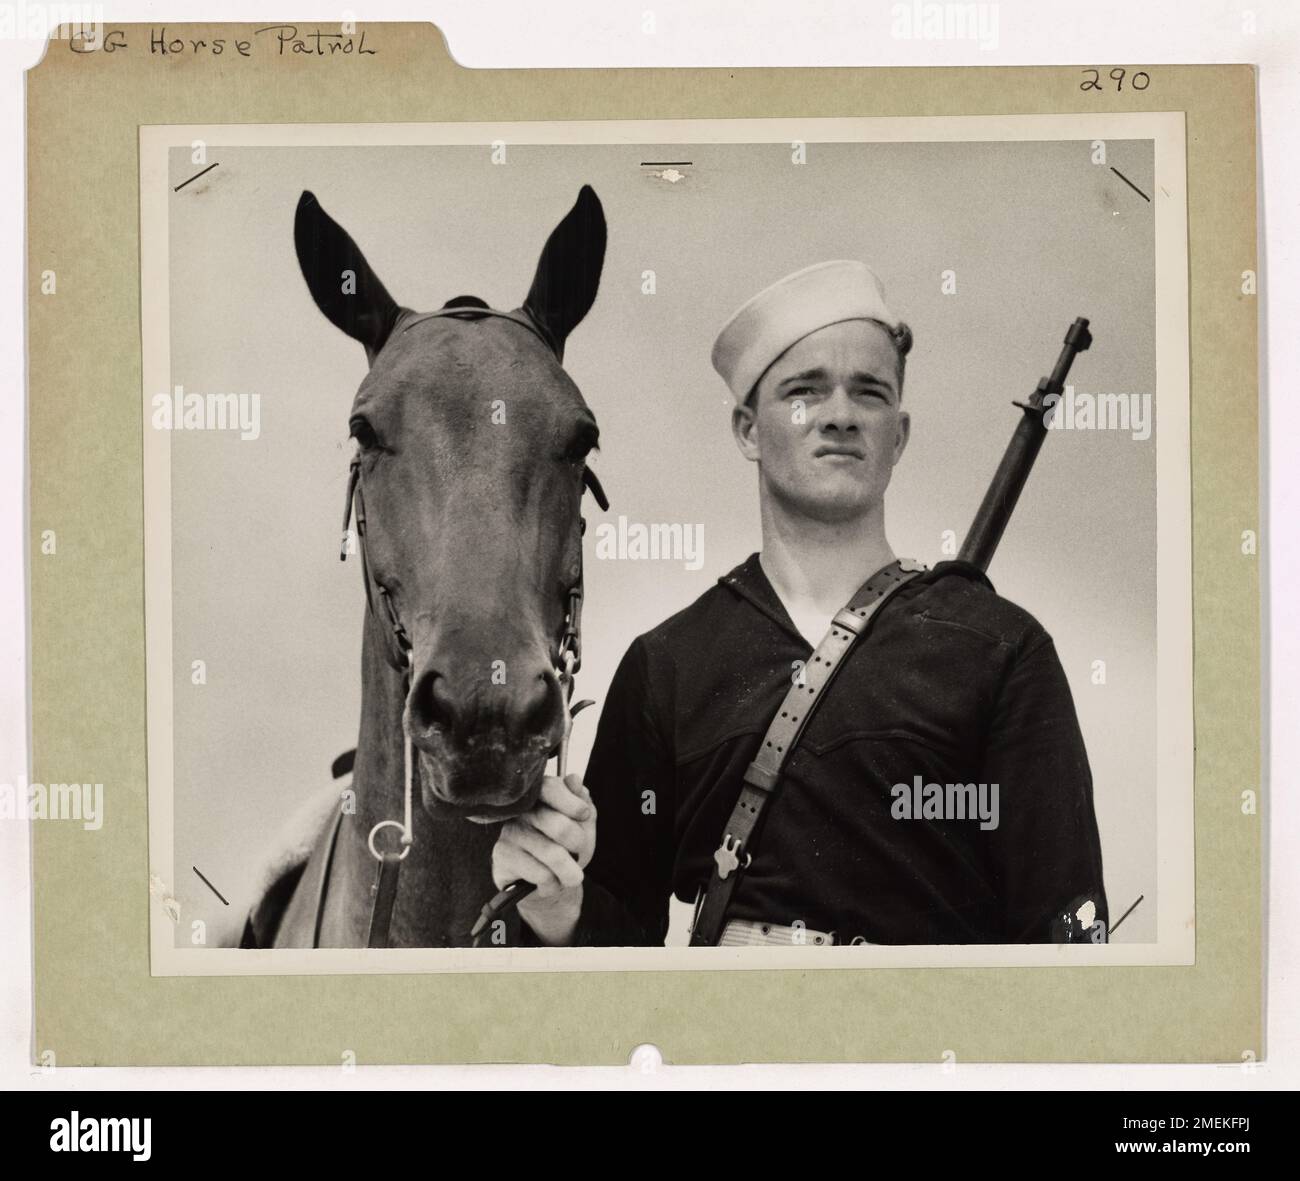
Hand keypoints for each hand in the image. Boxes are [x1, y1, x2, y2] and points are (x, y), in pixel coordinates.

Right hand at [492, 773, 595, 944]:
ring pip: (553, 854)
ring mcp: (510, 832)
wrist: (550, 883)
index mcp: (541, 796)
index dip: (572, 803)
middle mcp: (521, 811)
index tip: (584, 815)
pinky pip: (541, 874)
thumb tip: (574, 780)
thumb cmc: (567, 848)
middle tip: (579, 853)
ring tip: (570, 875)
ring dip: (570, 872)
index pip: (551, 788)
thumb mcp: (583, 824)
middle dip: (579, 845)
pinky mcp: (502, 856)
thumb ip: (582, 801)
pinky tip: (547, 882)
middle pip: (558, 826)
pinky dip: (553, 884)